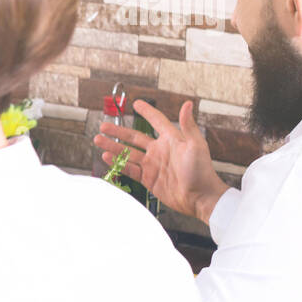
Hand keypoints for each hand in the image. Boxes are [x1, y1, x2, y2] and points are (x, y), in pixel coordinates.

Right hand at [92, 100, 229, 223]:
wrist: (200, 197)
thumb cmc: (202, 170)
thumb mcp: (196, 145)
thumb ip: (188, 125)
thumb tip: (187, 104)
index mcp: (171, 139)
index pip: (157, 121)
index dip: (147, 112)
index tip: (137, 104)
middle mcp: (160, 151)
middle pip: (135, 138)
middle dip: (118, 132)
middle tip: (104, 126)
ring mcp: (152, 165)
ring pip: (128, 153)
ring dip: (113, 146)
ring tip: (99, 140)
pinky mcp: (148, 179)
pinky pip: (129, 169)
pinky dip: (117, 163)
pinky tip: (107, 157)